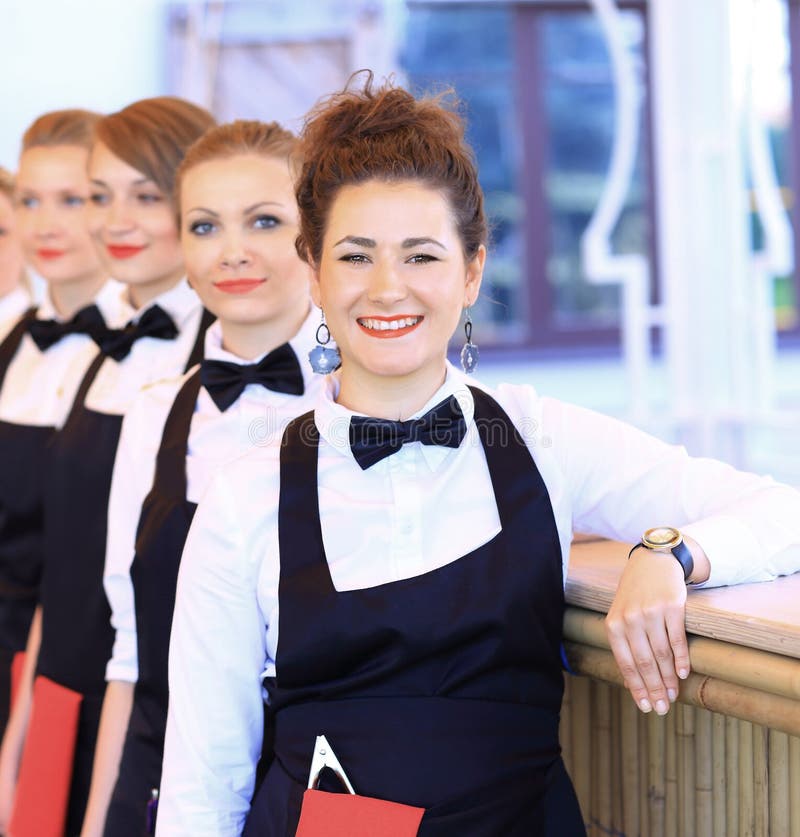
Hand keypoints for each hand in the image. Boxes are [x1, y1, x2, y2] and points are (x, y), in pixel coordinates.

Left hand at [605, 547, 690, 714]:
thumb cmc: (635, 595)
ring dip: (669, 678)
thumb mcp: (621, 616)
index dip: (637, 688)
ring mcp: (651, 612)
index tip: (646, 707)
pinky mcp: (672, 607)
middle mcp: (630, 619)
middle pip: (644, 663)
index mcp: (614, 625)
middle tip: (663, 708)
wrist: (653, 562)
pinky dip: (681, 660)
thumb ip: (625, 644)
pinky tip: (683, 673)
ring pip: (661, 654)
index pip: (626, 664)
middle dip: (654, 689)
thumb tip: (633, 682)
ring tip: (674, 695)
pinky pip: (677, 639)